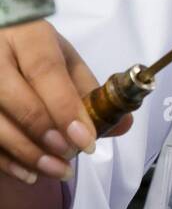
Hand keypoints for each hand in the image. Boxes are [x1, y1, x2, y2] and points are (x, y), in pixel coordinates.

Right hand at [0, 20, 132, 183]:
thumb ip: (91, 91)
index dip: (66, 108)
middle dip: (48, 134)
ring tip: (58, 169)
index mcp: (26, 35)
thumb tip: (122, 124)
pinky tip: (31, 173)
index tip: (86, 139)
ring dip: (30, 154)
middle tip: (72, 155)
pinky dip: (8, 162)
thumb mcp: (65, 60)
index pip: (45, 71)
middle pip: (18, 101)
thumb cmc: (35, 52)